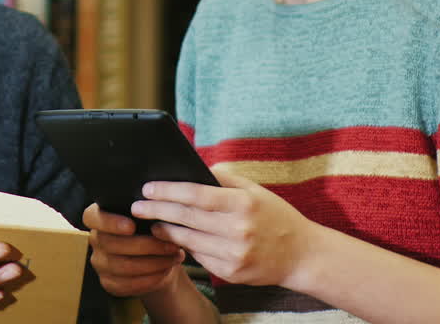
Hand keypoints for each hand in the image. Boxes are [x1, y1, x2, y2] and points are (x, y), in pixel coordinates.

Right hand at [82, 203, 184, 297]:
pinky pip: (128, 284)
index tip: (131, 226)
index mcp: (97, 217)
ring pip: (124, 266)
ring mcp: (100, 263)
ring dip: (154, 262)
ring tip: (174, 256)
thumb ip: (146, 213)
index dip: (110, 222)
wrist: (156, 256)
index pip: (91, 217)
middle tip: (171, 244)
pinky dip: (151, 278)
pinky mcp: (109, 283)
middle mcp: (95, 240)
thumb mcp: (147, 216)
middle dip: (147, 245)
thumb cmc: (151, 229)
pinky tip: (166, 270)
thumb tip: (157, 212)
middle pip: (113, 244)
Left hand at [133, 168, 316, 288]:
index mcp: (243, 204)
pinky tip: (173, 239)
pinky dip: (184, 247)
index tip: (148, 188)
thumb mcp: (254, 191)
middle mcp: (238, 231)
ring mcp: (234, 255)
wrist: (301, 255)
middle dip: (157, 210)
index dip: (167, 191)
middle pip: (186, 218)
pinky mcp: (231, 273)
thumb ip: (224, 179)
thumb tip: (192, 167)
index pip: (195, 195)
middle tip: (137, 206)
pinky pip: (199, 257)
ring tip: (151, 222)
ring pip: (188, 240)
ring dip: (165, 230)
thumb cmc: (275, 216)